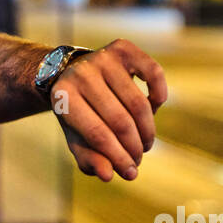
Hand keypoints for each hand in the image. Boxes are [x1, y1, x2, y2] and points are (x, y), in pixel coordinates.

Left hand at [50, 38, 166, 181]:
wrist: (70, 73)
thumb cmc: (77, 113)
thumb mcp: (76, 138)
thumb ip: (89, 159)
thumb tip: (108, 175)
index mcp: (63, 97)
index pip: (97, 134)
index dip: (118, 157)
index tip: (131, 173)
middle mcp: (81, 73)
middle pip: (119, 120)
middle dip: (135, 146)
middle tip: (139, 158)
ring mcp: (102, 57)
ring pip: (138, 102)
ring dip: (148, 129)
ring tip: (145, 142)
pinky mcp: (122, 47)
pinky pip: (153, 72)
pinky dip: (159, 94)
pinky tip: (155, 107)